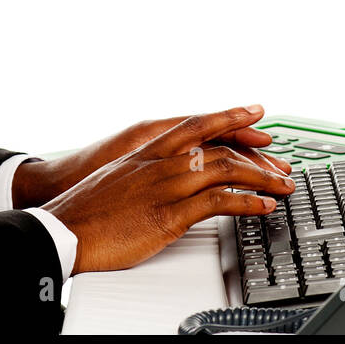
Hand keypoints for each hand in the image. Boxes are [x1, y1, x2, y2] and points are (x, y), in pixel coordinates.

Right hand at [40, 105, 297, 273]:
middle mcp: (160, 162)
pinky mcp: (169, 215)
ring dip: (260, 177)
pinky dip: (246, 203)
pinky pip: (218, 203)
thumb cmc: (83, 210)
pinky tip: (263, 207)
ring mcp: (166, 186)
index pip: (196, 124)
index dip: (229, 117)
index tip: (254, 113)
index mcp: (147, 151)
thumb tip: (159, 174)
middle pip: (219, 146)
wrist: (61, 229)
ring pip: (225, 169)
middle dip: (255, 153)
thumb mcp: (115, 177)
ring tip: (283, 184)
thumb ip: (142, 170)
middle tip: (281, 159)